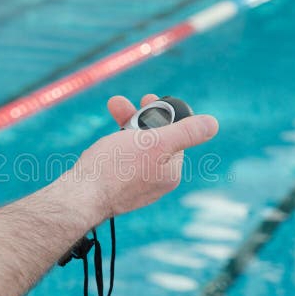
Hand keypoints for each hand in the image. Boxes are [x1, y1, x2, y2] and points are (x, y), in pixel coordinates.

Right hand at [71, 94, 218, 219]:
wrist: (81, 195)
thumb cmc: (115, 167)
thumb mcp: (155, 142)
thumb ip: (186, 133)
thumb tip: (213, 124)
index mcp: (170, 171)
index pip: (174, 135)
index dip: (161, 114)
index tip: (147, 100)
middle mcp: (156, 181)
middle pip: (153, 141)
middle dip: (138, 118)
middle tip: (120, 104)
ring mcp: (134, 187)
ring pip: (134, 149)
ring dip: (123, 127)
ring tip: (112, 109)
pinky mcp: (115, 189)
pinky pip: (120, 162)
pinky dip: (113, 147)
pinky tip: (103, 143)